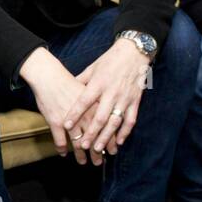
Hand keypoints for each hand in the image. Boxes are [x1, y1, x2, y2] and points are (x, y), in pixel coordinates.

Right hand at [18, 47, 105, 165]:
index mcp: (96, 108)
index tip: (111, 151)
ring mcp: (71, 121)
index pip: (106, 129)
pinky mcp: (56, 123)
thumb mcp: (90, 90)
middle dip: (97, 153)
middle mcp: (86, 116)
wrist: (50, 77)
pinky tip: (63, 154)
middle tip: (99, 162)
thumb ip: (98, 102)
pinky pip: (60, 141)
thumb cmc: (69, 81)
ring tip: (83, 162)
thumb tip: (105, 111)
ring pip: (78, 144)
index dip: (109, 142)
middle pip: (94, 140)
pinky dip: (61, 149)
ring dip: (81, 155)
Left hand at [65, 38, 150, 157]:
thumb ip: (80, 81)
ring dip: (107, 137)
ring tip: (99, 148)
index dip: (75, 114)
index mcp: (98, 83)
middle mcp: (111, 92)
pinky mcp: (135, 101)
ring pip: (115, 121)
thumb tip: (66, 90)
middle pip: (100, 117)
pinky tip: (119, 142)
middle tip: (82, 145)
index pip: (84, 101)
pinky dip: (125, 131)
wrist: (133, 53)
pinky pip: (130, 119)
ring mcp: (125, 98)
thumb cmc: (109, 60)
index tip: (66, 125)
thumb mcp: (92, 68)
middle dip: (91, 133)